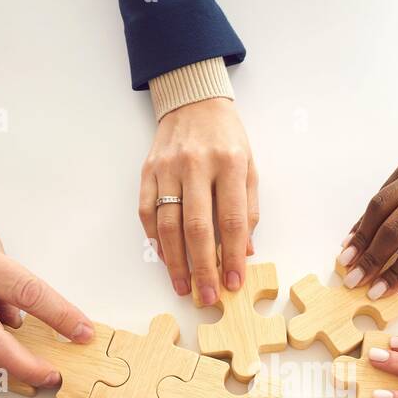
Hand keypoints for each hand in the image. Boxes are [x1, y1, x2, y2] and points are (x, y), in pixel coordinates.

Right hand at [138, 98, 258, 305]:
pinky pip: (147, 212)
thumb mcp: (249, 167)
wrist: (193, 101)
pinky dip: (156, 239)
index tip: (233, 282)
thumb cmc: (227, 139)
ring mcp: (168, 168)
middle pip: (197, 227)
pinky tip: (165, 257)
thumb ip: (248, 209)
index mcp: (230, 164)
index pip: (233, 220)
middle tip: (206, 296)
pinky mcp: (147, 171)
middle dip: (202, 267)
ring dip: (175, 261)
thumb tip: (245, 252)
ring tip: (183, 286)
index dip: (233, 256)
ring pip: (168, 224)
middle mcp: (196, 165)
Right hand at [337, 120, 397, 297]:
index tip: (378, 291)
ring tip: (345, 260)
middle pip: (394, 228)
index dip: (395, 273)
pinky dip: (364, 218)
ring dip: (360, 237)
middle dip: (371, 259)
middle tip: (354, 280)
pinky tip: (353, 237)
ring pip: (380, 207)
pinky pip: (380, 194)